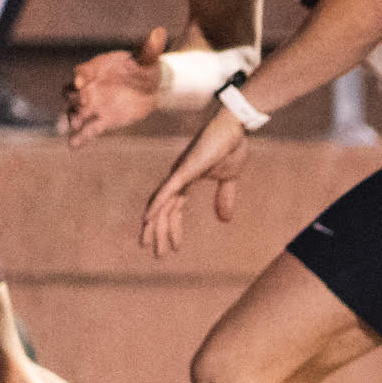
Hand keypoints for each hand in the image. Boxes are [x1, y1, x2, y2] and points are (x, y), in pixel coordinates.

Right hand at [67, 27, 175, 142]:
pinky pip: (89, 130)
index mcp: (95, 70)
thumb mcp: (148, 59)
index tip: (81, 81)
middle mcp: (89, 88)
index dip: (79, 77)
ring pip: (76, 113)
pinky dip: (80, 138)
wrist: (150, 87)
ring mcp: (94, 106)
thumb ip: (150, 49)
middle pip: (71, 94)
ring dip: (71, 119)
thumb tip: (160, 32)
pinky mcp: (104, 120)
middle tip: (76, 106)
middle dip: (72, 100)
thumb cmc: (143, 69)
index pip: (80, 73)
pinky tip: (73, 146)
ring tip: (73, 126)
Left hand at [140, 102, 251, 256]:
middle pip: (163, 211)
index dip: (173, 230)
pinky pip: (167, 190)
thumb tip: (224, 220)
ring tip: (147, 244)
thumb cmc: (230, 147)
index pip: (174, 210)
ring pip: (161, 205)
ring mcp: (179, 174)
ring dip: (154, 226)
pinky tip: (147, 219)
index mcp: (186, 182)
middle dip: (159, 233)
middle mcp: (177, 180)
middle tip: (157, 254)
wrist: (234, 127)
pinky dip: (156, 205)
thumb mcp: (230, 179)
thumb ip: (225, 198)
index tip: (174, 248)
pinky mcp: (184, 169)